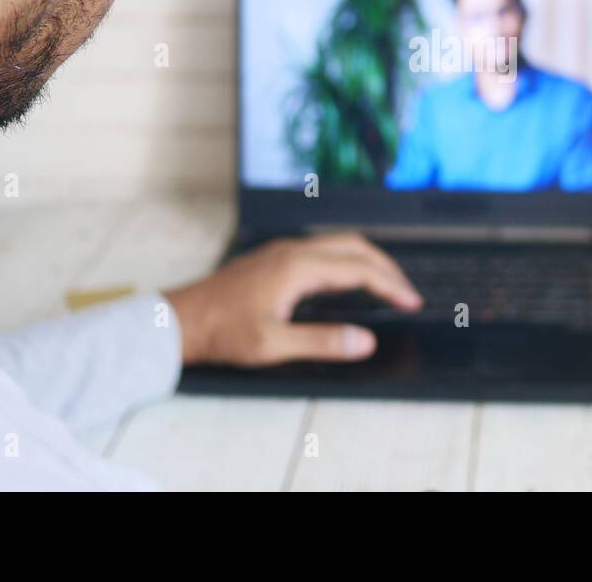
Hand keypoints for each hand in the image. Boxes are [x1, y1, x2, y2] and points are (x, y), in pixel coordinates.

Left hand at [164, 233, 421, 366]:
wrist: (180, 321)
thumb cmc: (222, 333)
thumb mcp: (273, 346)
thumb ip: (322, 342)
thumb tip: (364, 341)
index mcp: (298, 267)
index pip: (359, 269)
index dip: (390, 285)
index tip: (412, 302)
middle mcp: (293, 251)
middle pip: (355, 246)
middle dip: (386, 267)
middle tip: (407, 292)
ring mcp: (282, 251)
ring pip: (339, 243)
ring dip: (368, 260)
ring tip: (387, 284)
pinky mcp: (274, 258)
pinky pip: (323, 249)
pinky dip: (348, 260)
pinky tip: (349, 280)